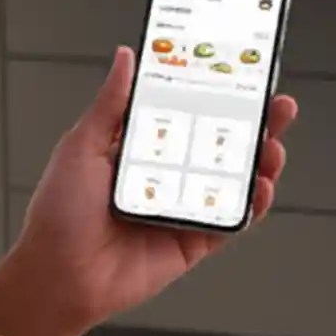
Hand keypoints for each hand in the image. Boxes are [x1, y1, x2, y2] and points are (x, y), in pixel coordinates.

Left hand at [0, 47, 297, 335]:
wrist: (58, 277)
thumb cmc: (58, 214)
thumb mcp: (81, 145)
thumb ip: (111, 103)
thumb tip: (126, 57)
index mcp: (142, 148)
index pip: (190, 112)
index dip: (219, 94)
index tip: (243, 75)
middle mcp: (168, 175)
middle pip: (222, 143)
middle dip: (256, 123)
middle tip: (277, 105)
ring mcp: (184, 207)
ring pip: (235, 179)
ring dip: (262, 160)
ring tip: (273, 144)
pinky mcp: (194, 240)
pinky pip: (232, 220)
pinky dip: (253, 204)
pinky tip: (260, 186)